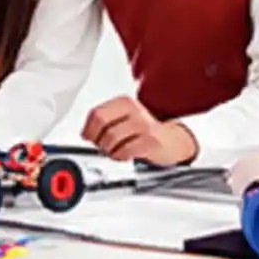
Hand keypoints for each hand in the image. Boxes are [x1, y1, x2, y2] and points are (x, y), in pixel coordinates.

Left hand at [81, 95, 198, 165]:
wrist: (173, 140)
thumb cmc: (145, 131)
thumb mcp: (125, 119)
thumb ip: (105, 122)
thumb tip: (85, 133)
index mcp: (124, 103)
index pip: (96, 113)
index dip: (88, 129)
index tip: (89, 137)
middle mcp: (134, 110)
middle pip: (101, 123)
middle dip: (97, 140)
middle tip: (101, 146)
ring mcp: (143, 125)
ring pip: (111, 139)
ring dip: (109, 150)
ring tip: (115, 152)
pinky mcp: (150, 141)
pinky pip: (125, 151)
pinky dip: (120, 156)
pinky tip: (124, 155)